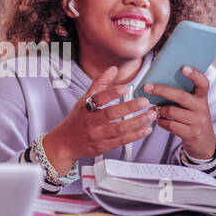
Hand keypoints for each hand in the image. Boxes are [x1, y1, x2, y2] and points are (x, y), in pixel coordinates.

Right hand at [42, 65, 157, 175]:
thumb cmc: (77, 120)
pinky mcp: (103, 147)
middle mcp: (90, 122)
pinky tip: (146, 129)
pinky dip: (135, 135)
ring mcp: (97, 136)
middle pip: (110, 114)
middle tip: (144, 101)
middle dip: (129, 108)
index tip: (125, 88)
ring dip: (137, 122)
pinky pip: (122, 141)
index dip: (111, 93)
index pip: (98, 99)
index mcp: (85, 108)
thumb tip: (113, 69)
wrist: (64, 144)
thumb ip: (99, 84)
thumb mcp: (83, 100)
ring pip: (119, 129)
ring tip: (151, 115)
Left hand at [145, 65, 215, 160]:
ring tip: (153, 108)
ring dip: (159, 109)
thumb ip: (183, 95)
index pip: (203, 83)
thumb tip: (159, 83)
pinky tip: (159, 120)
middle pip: (181, 96)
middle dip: (162, 90)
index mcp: (202, 97)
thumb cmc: (192, 118)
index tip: (183, 67)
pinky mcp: (190, 133)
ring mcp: (197, 122)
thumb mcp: (193, 106)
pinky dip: (161, 121)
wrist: (204, 143)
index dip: (195, 74)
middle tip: (147, 87)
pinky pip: (170, 125)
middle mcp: (202, 108)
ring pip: (172, 111)